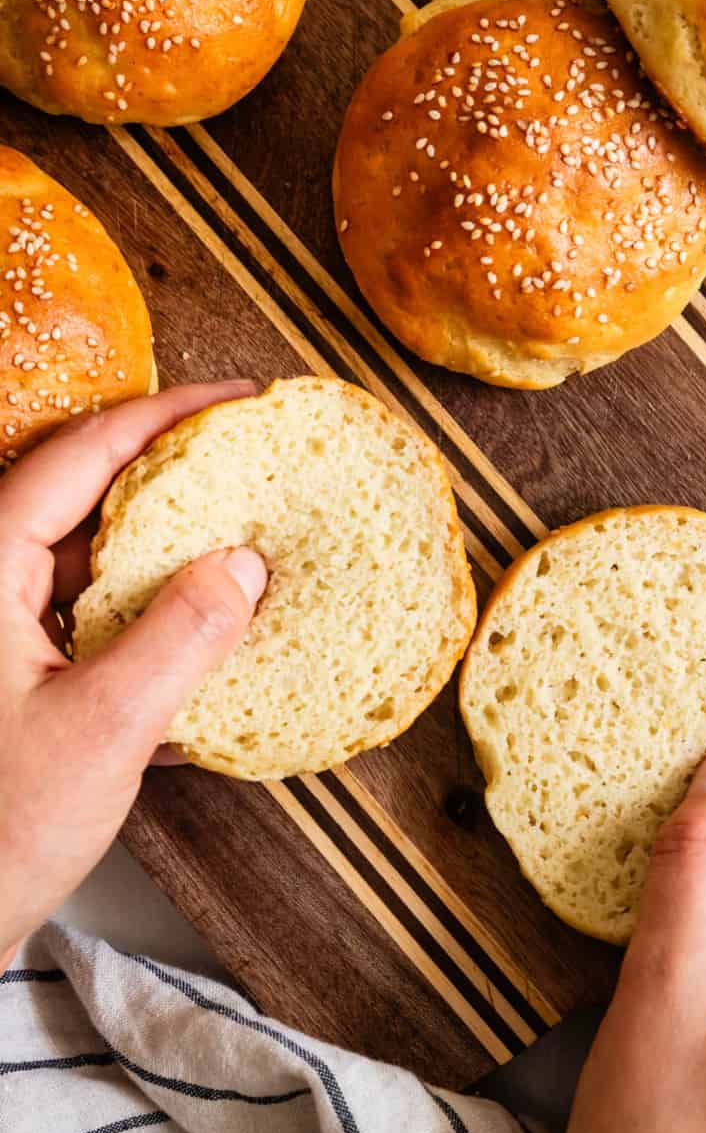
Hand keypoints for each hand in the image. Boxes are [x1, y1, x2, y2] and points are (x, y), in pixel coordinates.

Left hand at [0, 383, 267, 971]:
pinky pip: (92, 620)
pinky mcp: (18, 677)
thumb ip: (179, 641)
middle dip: (174, 477)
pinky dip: (150, 618)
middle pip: (85, 496)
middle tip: (254, 463)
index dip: (166, 416)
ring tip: (247, 548)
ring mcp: (1, 633)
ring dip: (168, 555)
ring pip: (92, 561)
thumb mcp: (102, 732)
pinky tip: (207, 639)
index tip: (241, 401)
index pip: (80, 455)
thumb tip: (244, 566)